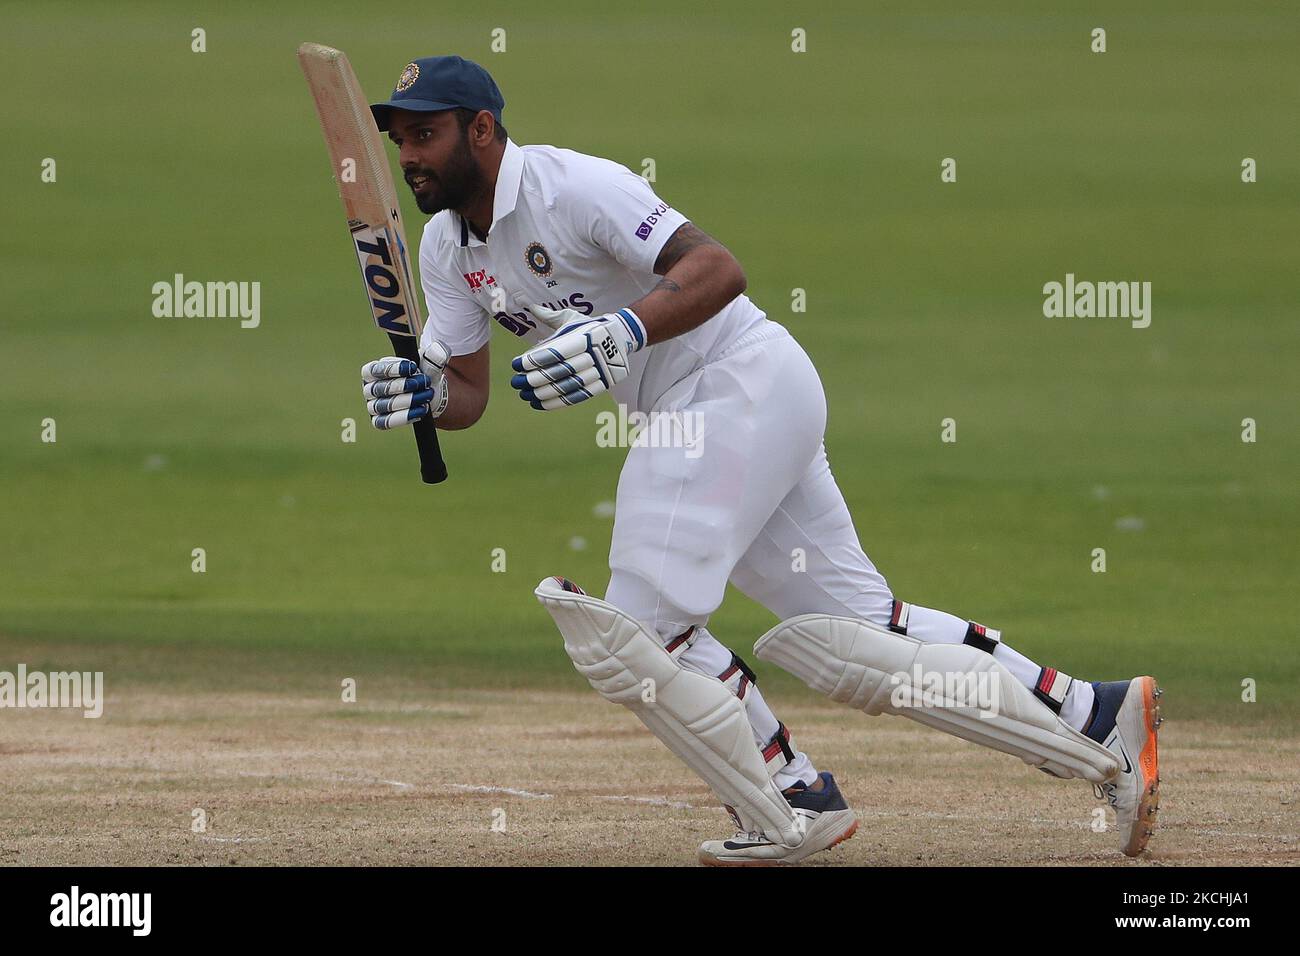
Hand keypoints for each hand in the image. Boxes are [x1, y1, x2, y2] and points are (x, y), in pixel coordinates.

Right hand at [361, 340, 450, 428]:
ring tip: (427, 396)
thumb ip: (433, 356)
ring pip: (384, 405)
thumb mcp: (428, 363)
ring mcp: (373, 406)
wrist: (427, 394)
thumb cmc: (421, 375)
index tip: (413, 367)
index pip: (374, 370)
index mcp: (373, 371)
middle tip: (425, 382)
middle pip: (380, 389)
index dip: (391, 369)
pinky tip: (421, 410)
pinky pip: (386, 422)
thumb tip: (439, 350)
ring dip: (408, 401)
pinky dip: (404, 417)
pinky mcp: (380, 421)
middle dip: (404, 386)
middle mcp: (369, 389)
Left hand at [510, 306, 645, 409]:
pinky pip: (577, 397)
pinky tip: (540, 404)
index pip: (554, 353)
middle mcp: (594, 354)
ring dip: (542, 394)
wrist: (622, 336)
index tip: (516, 365)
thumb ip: (550, 316)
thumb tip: (530, 308)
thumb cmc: (589, 326)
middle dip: (533, 380)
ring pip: (567, 387)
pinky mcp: (603, 385)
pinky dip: (557, 403)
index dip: (533, 361)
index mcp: (584, 336)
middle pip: (559, 372)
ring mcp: (600, 371)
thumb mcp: (572, 318)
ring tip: (525, 395)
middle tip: (516, 383)